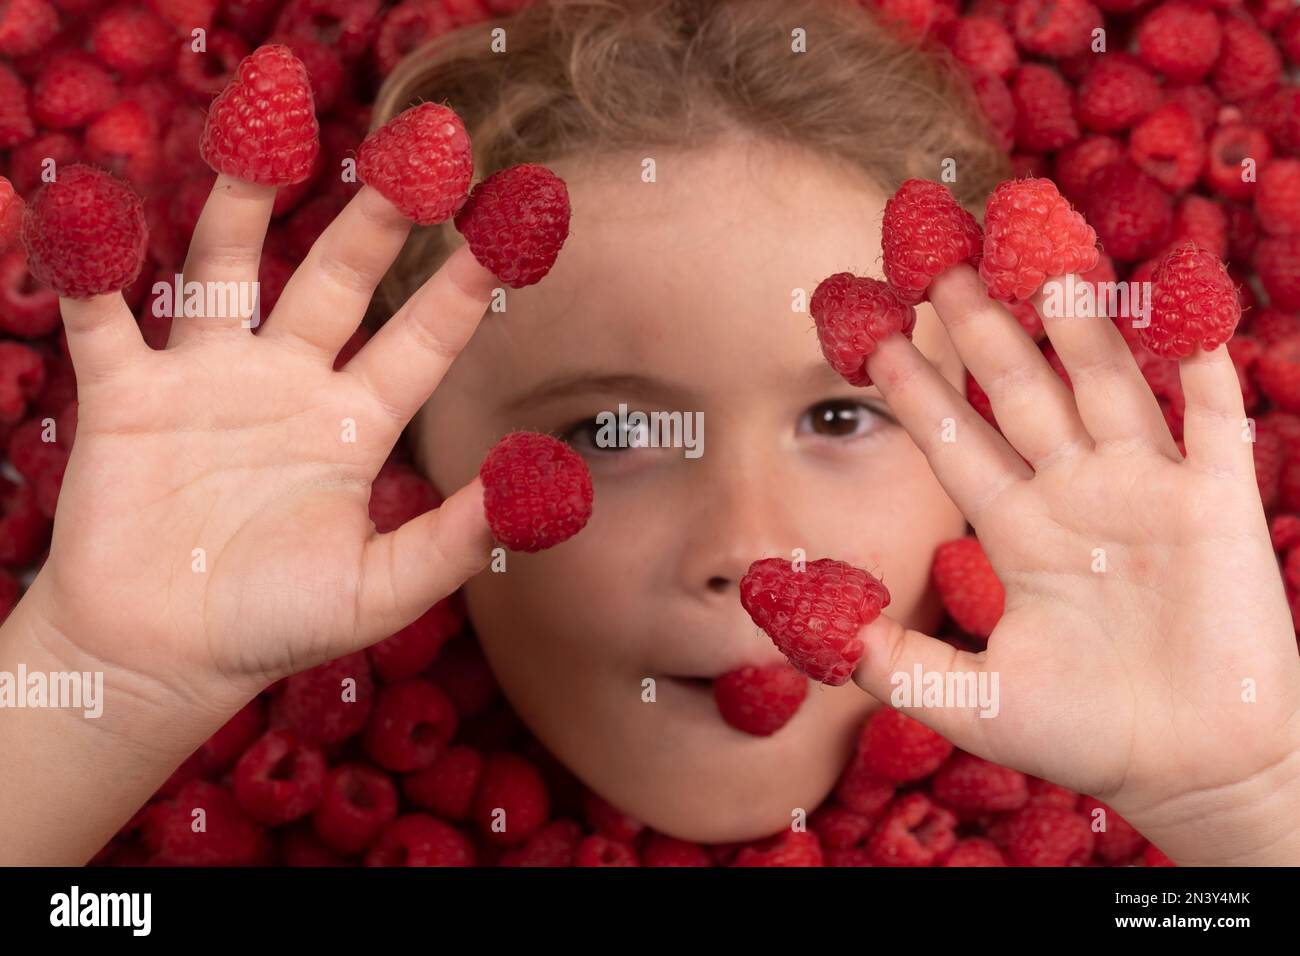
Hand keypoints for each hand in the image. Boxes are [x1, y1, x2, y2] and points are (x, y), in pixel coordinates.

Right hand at [24, 176, 497, 717]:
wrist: (159, 658)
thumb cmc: (272, 625)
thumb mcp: (377, 590)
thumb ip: (456, 540)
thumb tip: (545, 483)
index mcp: (354, 426)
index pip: (424, 337)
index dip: (466, 280)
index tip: (515, 220)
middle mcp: (290, 384)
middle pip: (340, 276)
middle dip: (380, 214)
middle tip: (426, 145)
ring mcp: (208, 381)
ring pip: (228, 267)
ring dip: (247, 199)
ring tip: (269, 116)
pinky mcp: (127, 396)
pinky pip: (105, 316)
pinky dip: (93, 269)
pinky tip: (90, 210)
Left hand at [852, 263, 1299, 864]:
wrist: (1192, 772)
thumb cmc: (1083, 736)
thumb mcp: (969, 702)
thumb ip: (896, 663)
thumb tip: (818, 632)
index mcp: (1016, 530)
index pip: (957, 439)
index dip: (919, 386)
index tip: (873, 332)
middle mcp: (1075, 495)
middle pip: (1023, 390)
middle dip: (985, 330)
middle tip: (942, 263)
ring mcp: (1148, 492)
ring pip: (1109, 386)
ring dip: (1080, 327)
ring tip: (1045, 260)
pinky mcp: (1220, 506)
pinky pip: (1214, 422)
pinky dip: (1204, 366)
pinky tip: (1187, 308)